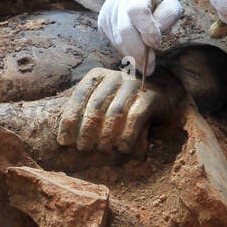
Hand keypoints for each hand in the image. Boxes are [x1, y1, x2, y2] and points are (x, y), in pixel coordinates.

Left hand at [57, 66, 175, 155]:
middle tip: (83, 148)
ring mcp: (133, 85)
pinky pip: (136, 117)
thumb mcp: (104, 101)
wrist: (162, 91)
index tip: (64, 141)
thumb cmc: (125, 102)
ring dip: (107, 134)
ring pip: (115, 112)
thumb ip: (87, 112)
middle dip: (87, 130)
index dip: (69, 120)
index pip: (78, 97)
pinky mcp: (150, 95)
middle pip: (95, 106)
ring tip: (102, 150)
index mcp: (97, 76)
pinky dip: (128, 134)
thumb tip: (65, 138)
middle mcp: (114, 76)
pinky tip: (123, 149)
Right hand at [97, 0, 182, 74]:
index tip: (156, 43)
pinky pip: (114, 44)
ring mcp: (108, 13)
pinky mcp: (102, 23)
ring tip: (146, 60)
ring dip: (134, 55)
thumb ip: (167, 18)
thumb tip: (152, 42)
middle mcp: (119, 2)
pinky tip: (135, 47)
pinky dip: (127, 50)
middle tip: (151, 66)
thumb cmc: (156, 1)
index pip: (137, 10)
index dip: (147, 29)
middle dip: (139, 53)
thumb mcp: (170, 4)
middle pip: (124, 31)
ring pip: (119, 42)